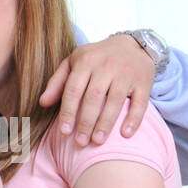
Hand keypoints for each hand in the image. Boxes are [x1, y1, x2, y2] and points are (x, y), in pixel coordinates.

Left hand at [39, 34, 155, 145]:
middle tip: (80, 142)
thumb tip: (42, 103)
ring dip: (105, 123)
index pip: (74, 90)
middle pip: (93, 98)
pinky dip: (133, 119)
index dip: (68, 112)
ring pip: (115, 101)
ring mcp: (126, 73)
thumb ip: (57, 82)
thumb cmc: (97, 58)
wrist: (133, 44)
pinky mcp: (144, 81)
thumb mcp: (74, 63)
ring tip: (97, 141)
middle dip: (86, 122)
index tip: (64, 132)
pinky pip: (139, 102)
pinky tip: (125, 134)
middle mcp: (106, 65)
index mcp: (86, 61)